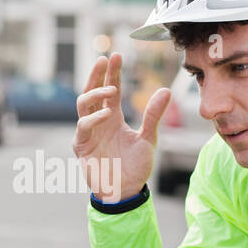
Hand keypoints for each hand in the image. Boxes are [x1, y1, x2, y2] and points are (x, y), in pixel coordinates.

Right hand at [72, 52, 170, 202]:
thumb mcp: (148, 138)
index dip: (112, 73)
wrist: (125, 191)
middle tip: (104, 59)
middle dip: (97, 74)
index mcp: (112, 116)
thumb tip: (165, 89)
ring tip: (112, 89)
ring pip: (83, 104)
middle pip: (92, 90)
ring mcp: (88, 132)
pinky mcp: (81, 146)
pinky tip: (107, 113)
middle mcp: (98, 121)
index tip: (116, 55)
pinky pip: (83, 127)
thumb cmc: (135, 166)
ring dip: (95, 93)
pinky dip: (93, 119)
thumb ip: (153, 115)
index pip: (110, 89)